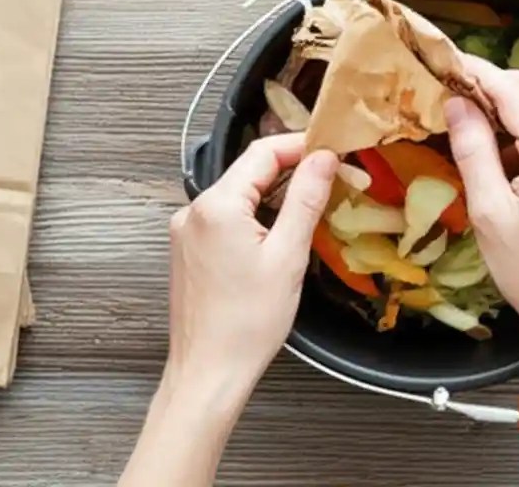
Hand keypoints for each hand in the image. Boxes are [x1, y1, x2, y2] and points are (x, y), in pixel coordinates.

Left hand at [166, 133, 337, 394]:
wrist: (208, 371)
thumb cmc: (247, 324)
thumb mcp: (287, 256)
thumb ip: (305, 200)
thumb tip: (323, 159)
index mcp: (216, 205)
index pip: (262, 153)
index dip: (300, 146)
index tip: (332, 149)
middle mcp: (193, 211)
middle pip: (247, 172)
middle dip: (289, 170)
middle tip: (330, 178)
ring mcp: (186, 231)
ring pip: (236, 196)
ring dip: (272, 196)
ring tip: (310, 207)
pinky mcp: (187, 250)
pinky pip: (224, 219)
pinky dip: (252, 218)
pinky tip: (276, 236)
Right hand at [444, 56, 518, 338]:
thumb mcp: (489, 212)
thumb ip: (473, 151)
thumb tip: (457, 105)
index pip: (515, 93)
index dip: (478, 73)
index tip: (444, 62)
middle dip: (494, 80)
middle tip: (452, 86)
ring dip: (509, 100)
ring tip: (467, 112)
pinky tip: (495, 141)